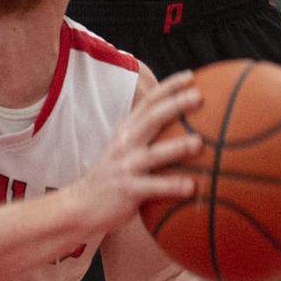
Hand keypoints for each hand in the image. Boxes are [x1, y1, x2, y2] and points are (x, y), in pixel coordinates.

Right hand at [67, 71, 203, 236]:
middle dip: (174, 105)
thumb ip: (147, 138)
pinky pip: (152, 187)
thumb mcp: (125, 151)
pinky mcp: (127, 190)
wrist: (81, 204)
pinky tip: (192, 187)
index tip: (191, 76)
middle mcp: (125, 143)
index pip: (148, 103)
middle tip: (198, 96)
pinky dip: (172, 186)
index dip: (168, 87)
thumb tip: (186, 130)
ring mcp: (125, 166)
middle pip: (151, 118)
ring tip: (199, 142)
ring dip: (177, 147)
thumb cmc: (113, 178)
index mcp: (126, 131)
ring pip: (153, 153)